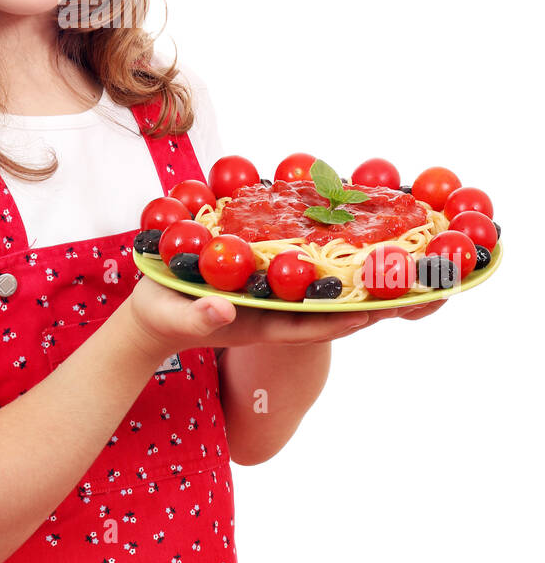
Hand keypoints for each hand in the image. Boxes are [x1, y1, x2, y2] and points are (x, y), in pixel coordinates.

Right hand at [126, 270, 447, 359]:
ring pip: (323, 287)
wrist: (152, 314)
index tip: (377, 312)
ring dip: (358, 276)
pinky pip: (304, 267)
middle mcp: (274, 309)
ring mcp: (272, 295)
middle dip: (368, 298)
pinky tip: (351, 238)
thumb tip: (223, 312)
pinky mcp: (264, 278)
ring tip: (400, 261)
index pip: (308, 325)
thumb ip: (197, 316)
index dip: (343, 319)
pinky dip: (330, 257)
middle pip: (329, 306)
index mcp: (258, 322)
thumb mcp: (172, 314)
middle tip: (410, 282)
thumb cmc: (160, 315)